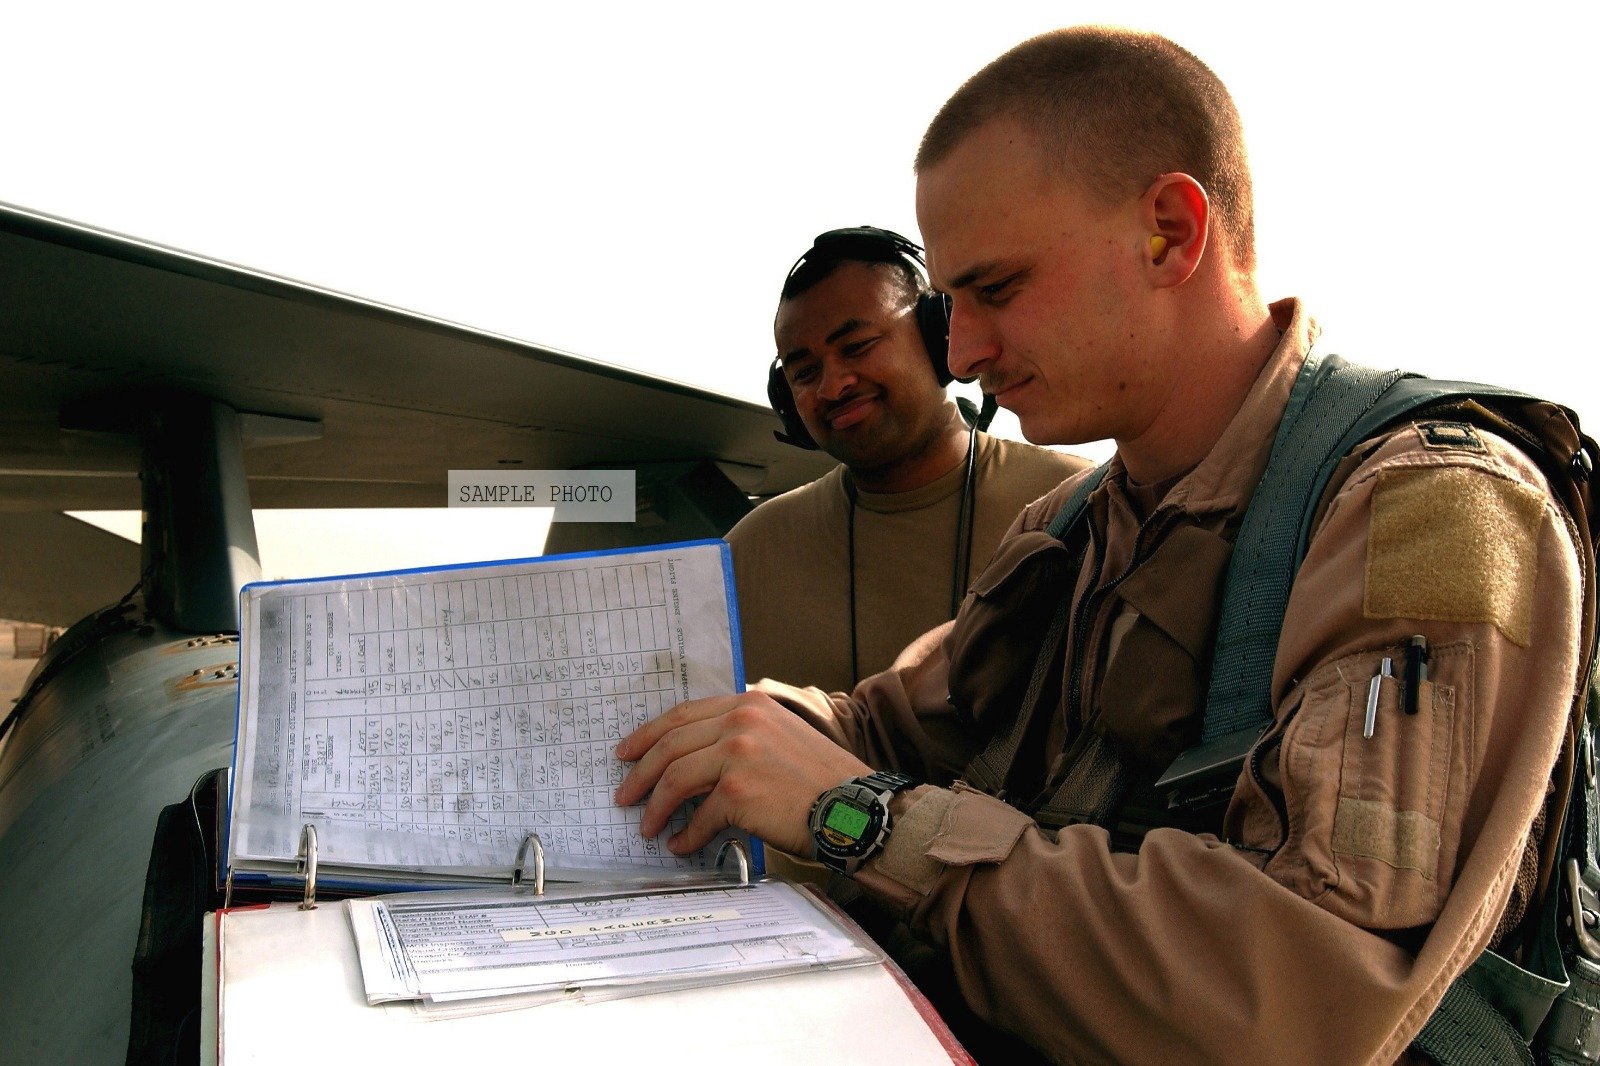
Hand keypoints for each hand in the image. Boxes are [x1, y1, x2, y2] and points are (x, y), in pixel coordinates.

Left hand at [615, 691, 871, 855]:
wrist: (854, 808)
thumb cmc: (822, 781)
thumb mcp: (782, 737)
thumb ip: (743, 735)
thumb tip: (695, 760)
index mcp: (750, 703)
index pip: (684, 714)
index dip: (649, 735)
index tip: (628, 753)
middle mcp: (742, 721)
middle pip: (670, 745)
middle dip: (640, 773)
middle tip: (625, 795)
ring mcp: (738, 753)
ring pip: (675, 779)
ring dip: (656, 808)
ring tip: (648, 827)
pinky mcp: (738, 790)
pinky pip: (698, 817)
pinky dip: (685, 836)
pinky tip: (682, 845)